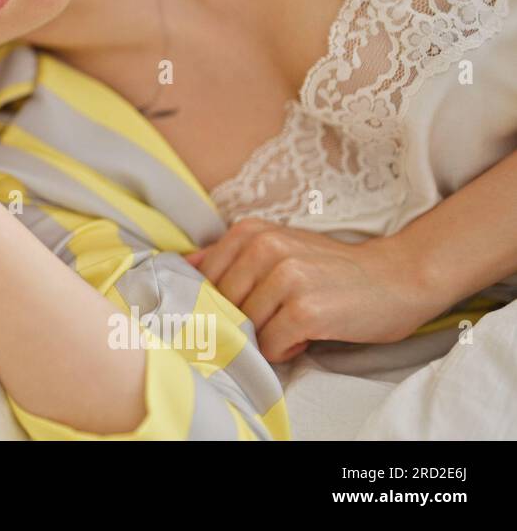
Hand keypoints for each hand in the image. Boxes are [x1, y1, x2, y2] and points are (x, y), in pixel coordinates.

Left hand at [185, 218, 442, 362]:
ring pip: (246, 326)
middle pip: (222, 305)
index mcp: (251, 231)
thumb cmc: (331, 268)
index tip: (246, 304)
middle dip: (245, 319)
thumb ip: (230, 256)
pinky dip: (286, 348)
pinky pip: (271, 345)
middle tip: (279, 313)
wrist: (396, 278)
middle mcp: (265, 248)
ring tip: (297, 320)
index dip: (220, 300)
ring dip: (268, 334)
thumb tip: (184, 265)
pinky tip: (309, 333)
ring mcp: (285, 278)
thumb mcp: (278, 247)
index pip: (203, 279)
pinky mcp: (306, 310)